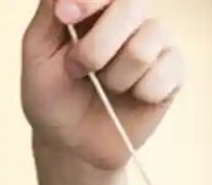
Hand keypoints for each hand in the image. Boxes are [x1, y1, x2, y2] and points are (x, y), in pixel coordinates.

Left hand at [22, 0, 185, 170]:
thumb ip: (49, 13)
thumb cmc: (52, 97)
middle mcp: (130, 16)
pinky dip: (140, 93)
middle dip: (95, 48)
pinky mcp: (174, 69)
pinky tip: (131, 98)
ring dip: (114, 78)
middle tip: (77, 70)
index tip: (65, 15)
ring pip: (143, 47)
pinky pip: (165, 73)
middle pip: (131, 7)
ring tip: (105, 87)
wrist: (72, 144)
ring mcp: (156, 41)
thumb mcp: (37, 53)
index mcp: (97, 6)